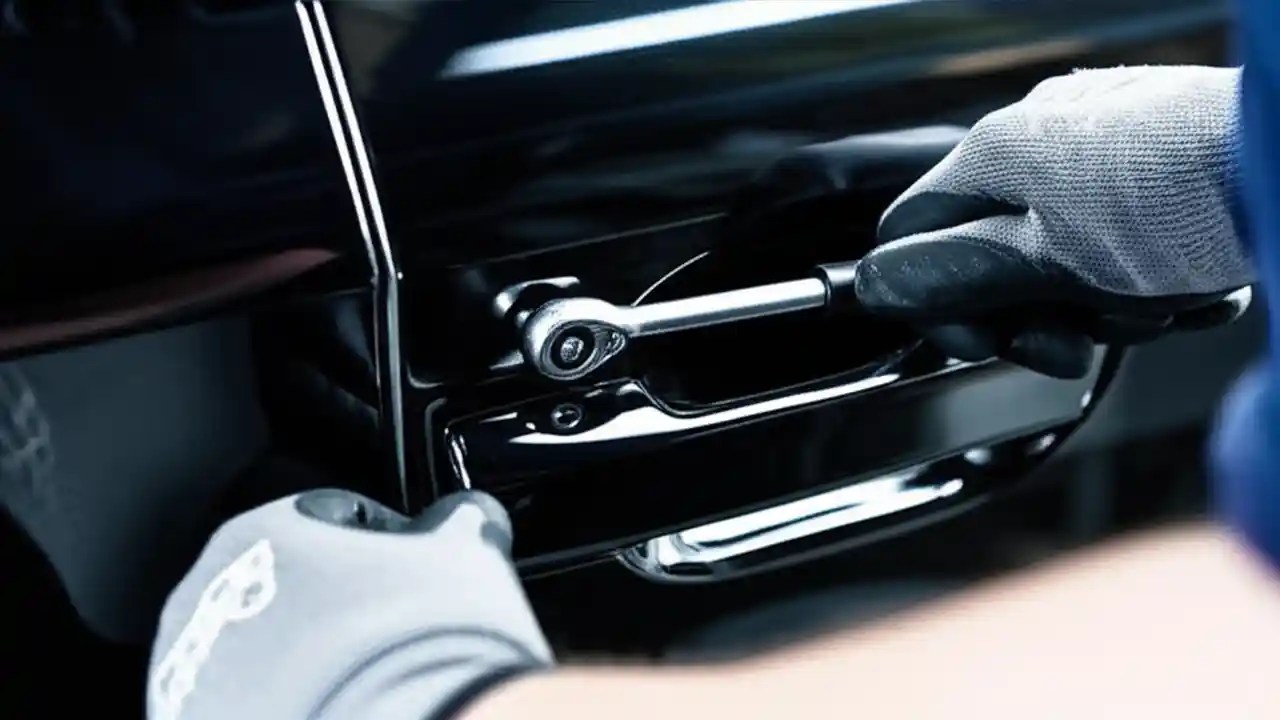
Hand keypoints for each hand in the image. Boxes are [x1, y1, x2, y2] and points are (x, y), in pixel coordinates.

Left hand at [147, 490, 550, 719]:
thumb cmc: (427, 641)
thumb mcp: (466, 550)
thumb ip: (456, 520)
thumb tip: (467, 520)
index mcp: (259, 534)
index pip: (332, 520)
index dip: (391, 545)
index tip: (421, 578)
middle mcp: (204, 603)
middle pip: (290, 589)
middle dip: (341, 608)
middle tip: (398, 637)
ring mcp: (191, 683)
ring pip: (265, 656)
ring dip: (311, 665)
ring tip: (375, 689)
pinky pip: (255, 709)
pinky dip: (293, 710)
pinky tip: (349, 714)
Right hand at [854, 65, 1253, 377]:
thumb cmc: (1190, 200)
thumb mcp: (1052, 258)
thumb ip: (955, 274)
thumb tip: (877, 285)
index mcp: (997, 151)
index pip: (911, 234)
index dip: (938, 304)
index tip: (987, 342)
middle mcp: (1042, 135)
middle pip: (993, 253)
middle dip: (1038, 313)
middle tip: (1079, 339)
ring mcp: (1104, 144)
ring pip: (1064, 255)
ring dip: (1106, 304)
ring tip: (1159, 305)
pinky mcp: (1161, 159)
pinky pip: (1126, 239)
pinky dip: (1153, 277)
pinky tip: (1193, 288)